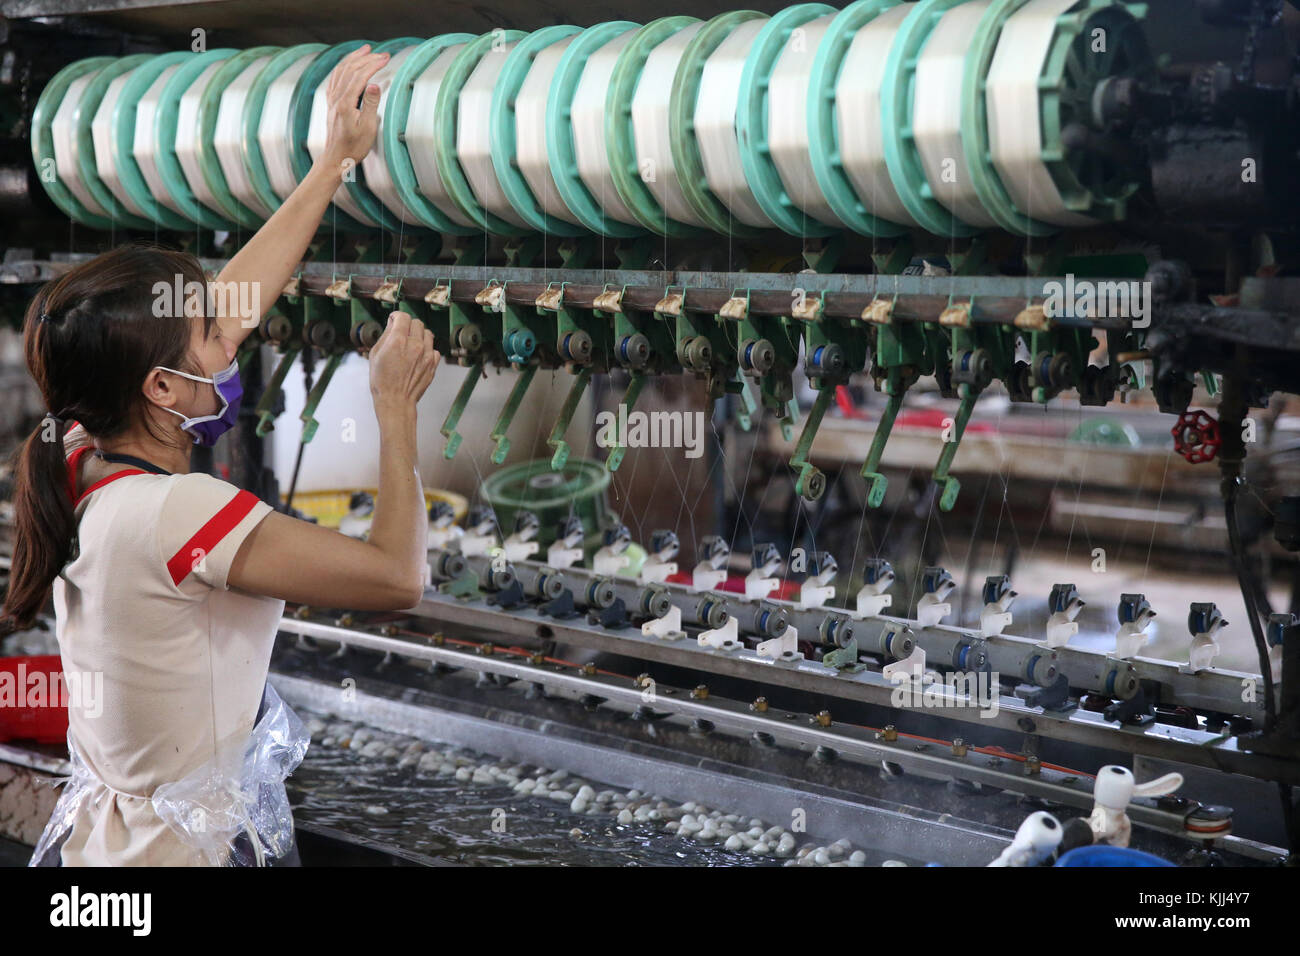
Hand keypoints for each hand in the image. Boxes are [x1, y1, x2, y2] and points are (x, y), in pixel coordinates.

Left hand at [314, 45, 389, 175]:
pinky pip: (335, 78)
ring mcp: (332, 99)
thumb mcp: (367, 128)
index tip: (385, 58)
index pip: (360, 76)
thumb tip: (375, 85)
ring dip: (354, 58)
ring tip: (365, 50)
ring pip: (341, 71)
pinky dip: (343, 66)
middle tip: (382, 54)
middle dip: (367, 59)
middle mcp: (336, 98)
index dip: (373, 65)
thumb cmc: (354, 147)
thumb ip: (371, 104)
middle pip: (350, 70)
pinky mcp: (331, 102)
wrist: (336, 158)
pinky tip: (348, 63)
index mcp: (345, 104)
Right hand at [368, 311, 439, 412]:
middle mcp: (415, 345)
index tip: (395, 320)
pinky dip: (427, 349)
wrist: (396, 400)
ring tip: (411, 344)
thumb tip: (392, 324)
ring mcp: (426, 354)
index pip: (403, 317)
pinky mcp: (433, 364)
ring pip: (427, 333)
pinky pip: (434, 349)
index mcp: (398, 340)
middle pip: (417, 323)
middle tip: (402, 332)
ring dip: (419, 335)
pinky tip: (418, 356)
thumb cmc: (382, 381)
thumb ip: (385, 335)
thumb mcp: (375, 354)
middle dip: (408, 325)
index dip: (397, 316)